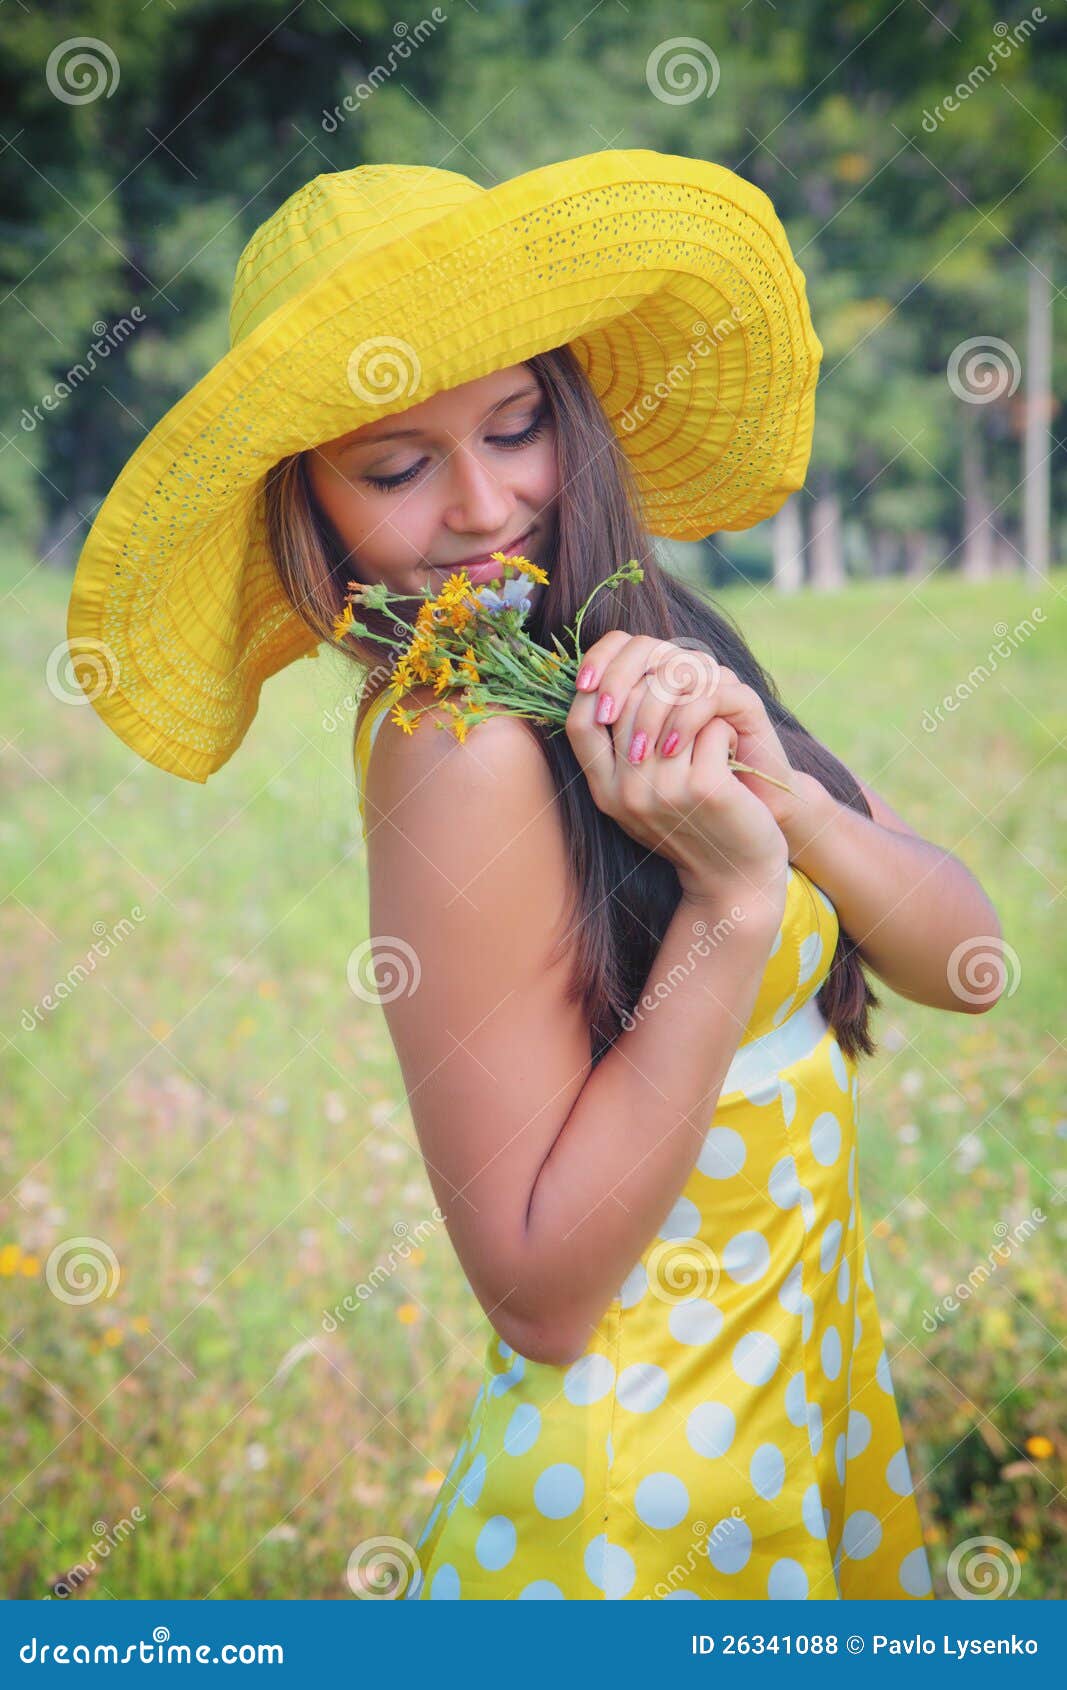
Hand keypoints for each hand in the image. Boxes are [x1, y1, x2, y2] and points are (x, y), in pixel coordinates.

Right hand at [566, 633, 788, 906]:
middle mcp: (626, 793)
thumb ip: (622, 755)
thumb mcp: (644, 796)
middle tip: (686, 685)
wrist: (735, 879)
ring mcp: (664, 791)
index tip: (632, 678)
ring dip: (696, 704)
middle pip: (628, 704)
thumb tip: (610, 685)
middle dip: (659, 685)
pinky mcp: (705, 788)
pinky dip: (723, 726)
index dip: (601, 687)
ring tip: (709, 717)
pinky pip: (710, 726)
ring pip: (672, 707)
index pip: (580, 720)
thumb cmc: (693, 827)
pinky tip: (730, 744)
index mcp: (604, 792)